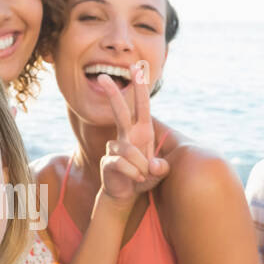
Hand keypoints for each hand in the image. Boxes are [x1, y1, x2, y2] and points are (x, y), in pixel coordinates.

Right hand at [99, 68, 168, 203]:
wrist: (124, 195)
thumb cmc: (142, 178)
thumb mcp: (158, 173)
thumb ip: (161, 169)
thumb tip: (154, 166)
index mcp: (141, 132)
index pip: (142, 106)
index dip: (139, 88)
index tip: (136, 68)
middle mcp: (127, 136)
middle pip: (120, 112)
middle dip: (113, 94)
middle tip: (102, 76)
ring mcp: (115, 147)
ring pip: (129, 150)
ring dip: (141, 167)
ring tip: (142, 177)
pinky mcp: (107, 161)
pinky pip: (122, 164)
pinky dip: (133, 174)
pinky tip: (135, 181)